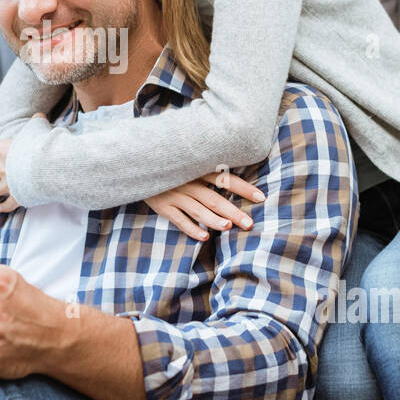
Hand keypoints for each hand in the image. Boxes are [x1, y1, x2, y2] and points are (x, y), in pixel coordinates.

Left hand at [0, 115, 44, 214]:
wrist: (51, 169)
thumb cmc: (44, 147)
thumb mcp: (39, 130)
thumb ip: (37, 123)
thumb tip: (40, 115)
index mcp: (5, 151)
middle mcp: (3, 169)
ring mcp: (9, 185)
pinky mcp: (19, 196)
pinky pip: (9, 204)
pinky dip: (4, 207)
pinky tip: (0, 209)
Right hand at [143, 169, 265, 241]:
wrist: (138, 164)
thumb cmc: (171, 164)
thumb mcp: (190, 161)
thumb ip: (209, 168)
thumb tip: (236, 177)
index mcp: (198, 169)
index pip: (225, 179)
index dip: (243, 188)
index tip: (261, 198)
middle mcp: (188, 182)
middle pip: (214, 199)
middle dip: (233, 211)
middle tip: (249, 224)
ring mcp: (175, 195)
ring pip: (198, 210)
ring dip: (213, 220)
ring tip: (228, 227)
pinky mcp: (163, 206)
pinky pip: (178, 220)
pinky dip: (191, 229)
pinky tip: (204, 237)